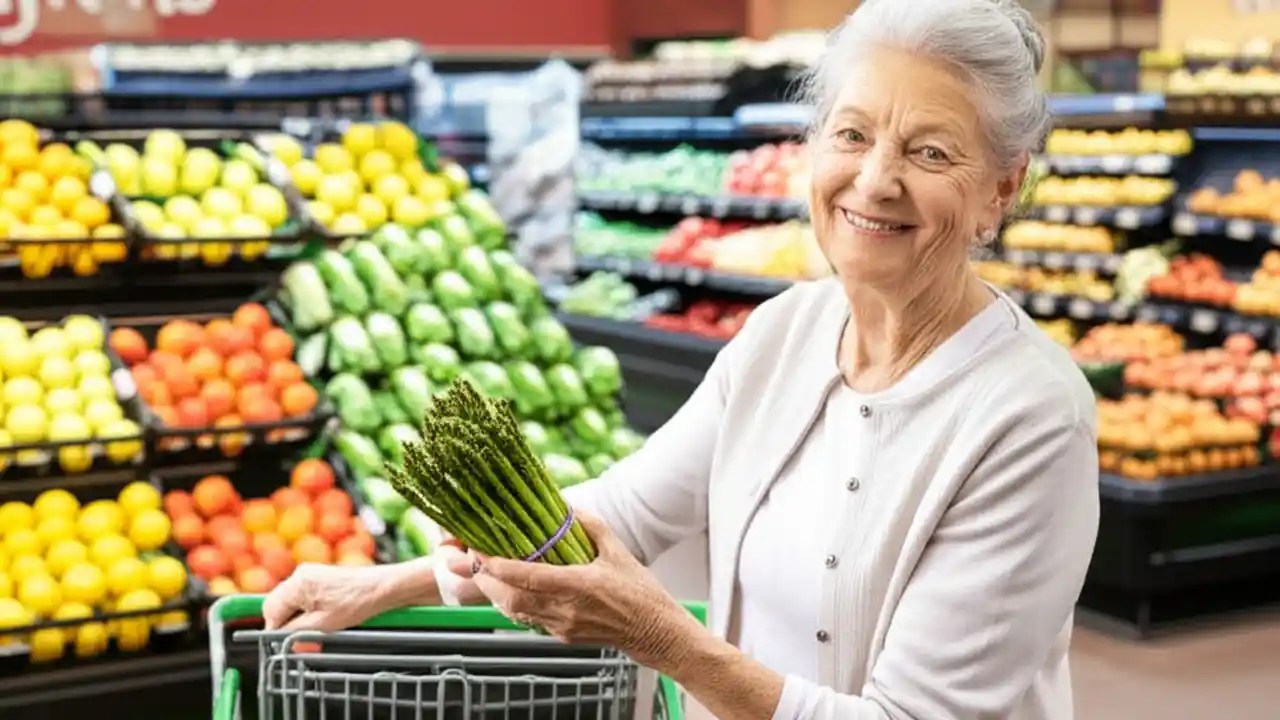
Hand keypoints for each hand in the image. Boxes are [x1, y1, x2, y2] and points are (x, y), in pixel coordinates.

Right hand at [263, 562, 393, 630]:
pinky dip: (306, 608)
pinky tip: (322, 615)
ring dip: (296, 616)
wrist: (382, 588)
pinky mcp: (318, 576)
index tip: (285, 643)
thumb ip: (294, 632)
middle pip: (277, 604)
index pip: (270, 611)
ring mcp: (309, 573)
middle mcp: (300, 574)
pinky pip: (301, 595)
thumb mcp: (322, 625)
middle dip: (285, 622)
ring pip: (289, 601)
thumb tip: (278, 640)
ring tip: (317, 625)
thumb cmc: (357, 603)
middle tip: (303, 636)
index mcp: (297, 584)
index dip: (276, 630)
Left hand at [452, 509, 702, 669]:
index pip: (527, 576)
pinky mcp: (562, 636)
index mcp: (579, 585)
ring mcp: (562, 626)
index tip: (478, 551)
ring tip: (479, 572)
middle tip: (465, 561)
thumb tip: (566, 506)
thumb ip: (590, 525)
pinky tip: (507, 588)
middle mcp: (566, 609)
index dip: (497, 565)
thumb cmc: (640, 591)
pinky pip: (528, 619)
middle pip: (510, 598)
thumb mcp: (617, 550)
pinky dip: (512, 603)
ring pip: (514, 612)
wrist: (654, 632)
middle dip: (483, 580)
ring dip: (493, 592)